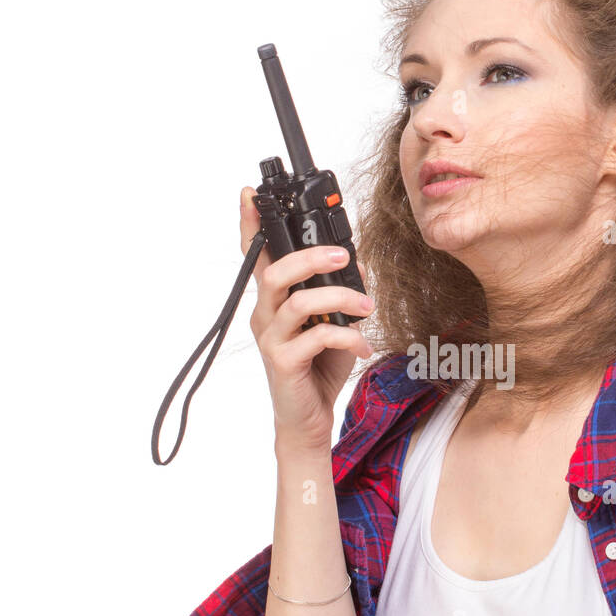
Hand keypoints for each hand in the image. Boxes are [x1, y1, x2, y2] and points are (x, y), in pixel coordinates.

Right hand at [240, 186, 373, 454]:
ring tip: (366, 305)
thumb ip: (340, 294)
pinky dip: (347, 335)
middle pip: (274, 271)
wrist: (309, 420)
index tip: (250, 195)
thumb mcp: (335, 323)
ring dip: (338, 297)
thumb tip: (356, 264)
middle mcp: (266, 314)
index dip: (249, 225)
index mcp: (274, 300)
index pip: (257, 256)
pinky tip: (363, 344)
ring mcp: (271, 338)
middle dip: (311, 256)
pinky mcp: (283, 362)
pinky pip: (315, 337)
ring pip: (296, 302)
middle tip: (344, 256)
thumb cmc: (318, 368)